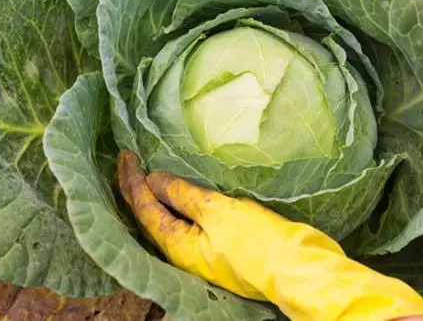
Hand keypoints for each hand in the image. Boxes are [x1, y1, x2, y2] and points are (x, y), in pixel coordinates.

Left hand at [116, 151, 422, 320]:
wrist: (297, 267)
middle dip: (135, 188)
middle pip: (149, 216)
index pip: (144, 209)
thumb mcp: (218, 213)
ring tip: (144, 174)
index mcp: (177, 244)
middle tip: (126, 161)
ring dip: (153, 195)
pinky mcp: (218, 245)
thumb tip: (153, 179)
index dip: (132, 182)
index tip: (125, 155)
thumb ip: (184, 196)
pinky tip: (178, 193)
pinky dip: (175, 202)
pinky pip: (185, 221)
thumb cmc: (258, 241)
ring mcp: (201, 249)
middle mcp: (183, 250)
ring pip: (166, 219)